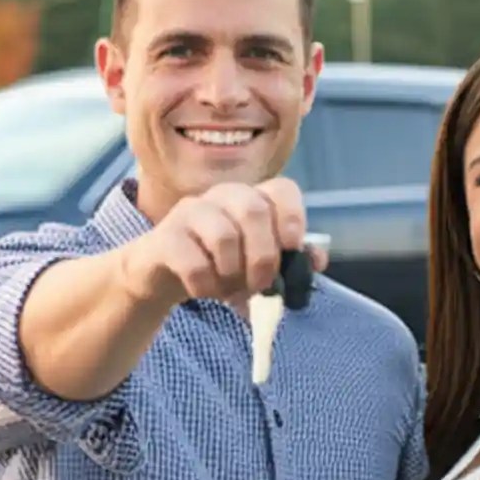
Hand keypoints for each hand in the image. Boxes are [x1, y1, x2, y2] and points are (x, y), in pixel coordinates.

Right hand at [125, 178, 327, 306]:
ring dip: (232, 273)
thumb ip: (289, 262)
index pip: (282, 189)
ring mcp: (192, 211)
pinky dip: (204, 285)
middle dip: (263, 256)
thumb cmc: (219, 267)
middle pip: (253, 210)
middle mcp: (223, 196)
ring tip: (227, 289)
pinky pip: (193, 262)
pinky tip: (203, 290)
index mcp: (252, 199)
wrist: (162, 276)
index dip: (293, 217)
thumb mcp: (257, 267)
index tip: (292, 249)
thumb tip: (317, 260)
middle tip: (260, 285)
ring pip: (223, 235)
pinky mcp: (165, 237)